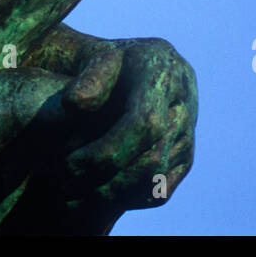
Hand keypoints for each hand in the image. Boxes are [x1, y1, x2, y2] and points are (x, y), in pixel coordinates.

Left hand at [54, 37, 196, 221]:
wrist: (128, 67)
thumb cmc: (100, 65)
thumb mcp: (90, 58)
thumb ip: (85, 79)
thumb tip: (74, 104)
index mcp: (161, 70)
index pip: (144, 123)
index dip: (108, 149)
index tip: (70, 163)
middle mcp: (183, 100)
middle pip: (153, 156)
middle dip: (107, 179)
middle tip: (66, 189)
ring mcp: (188, 130)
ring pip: (158, 177)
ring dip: (114, 194)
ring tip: (75, 197)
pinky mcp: (186, 153)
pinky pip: (162, 187)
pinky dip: (128, 197)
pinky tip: (96, 196)